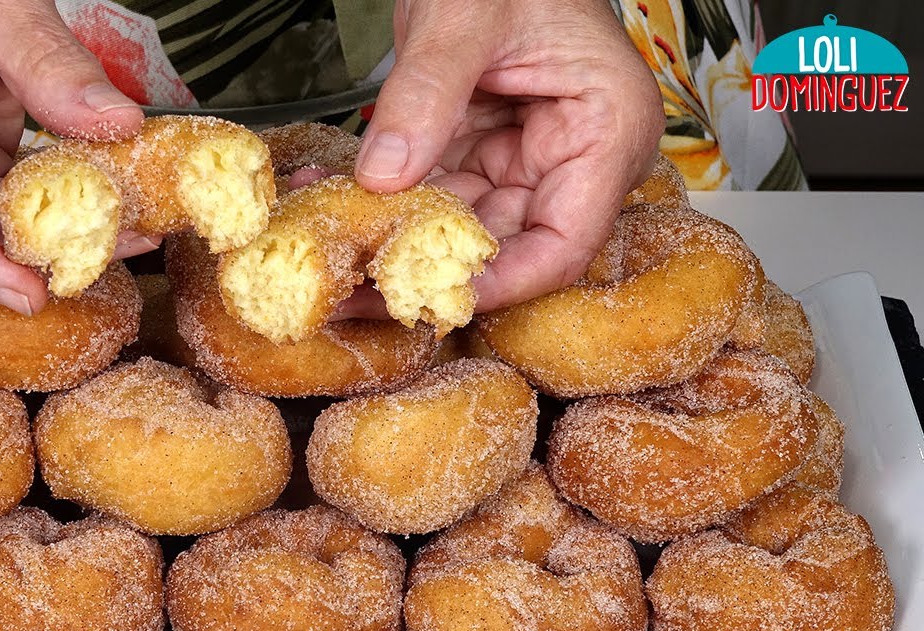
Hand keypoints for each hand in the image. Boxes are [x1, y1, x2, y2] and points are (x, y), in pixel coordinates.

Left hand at [338, 0, 663, 318]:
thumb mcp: (464, 16)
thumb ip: (426, 95)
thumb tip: (384, 177)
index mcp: (606, 131)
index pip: (564, 243)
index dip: (501, 283)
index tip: (429, 297)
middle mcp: (571, 156)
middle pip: (505, 245)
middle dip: (428, 269)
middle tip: (352, 288)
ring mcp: (524, 155)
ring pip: (460, 226)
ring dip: (395, 239)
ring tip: (328, 246)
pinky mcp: (481, 147)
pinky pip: (433, 191)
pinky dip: (384, 198)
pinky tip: (329, 196)